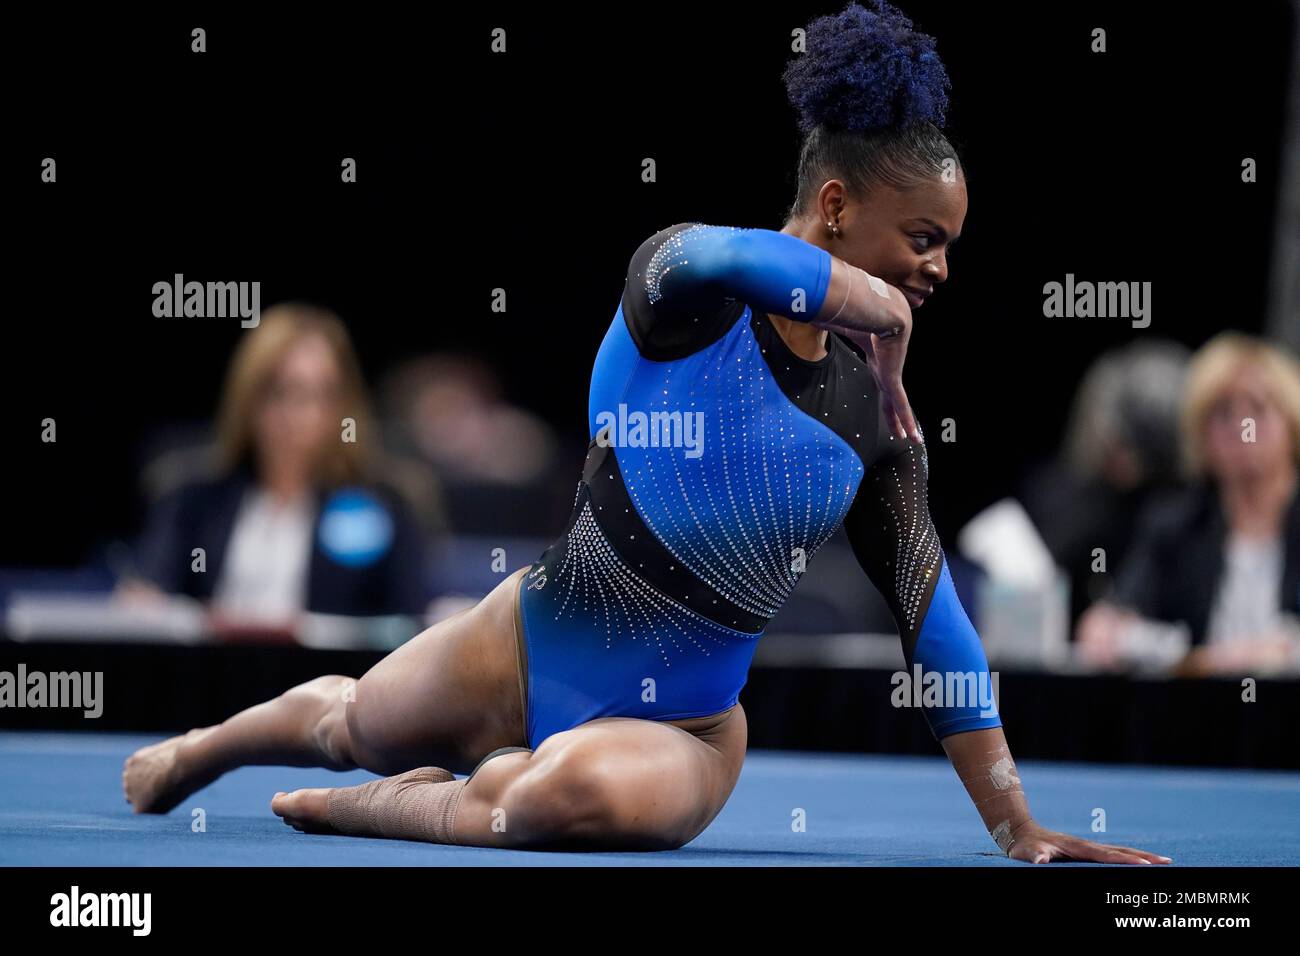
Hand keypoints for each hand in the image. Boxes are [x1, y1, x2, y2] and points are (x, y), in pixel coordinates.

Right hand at [824, 282, 918, 442]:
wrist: (879, 307)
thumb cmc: (859, 310)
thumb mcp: (838, 321)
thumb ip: (824, 321)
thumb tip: (803, 312)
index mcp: (876, 355)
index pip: (880, 376)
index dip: (882, 388)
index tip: (886, 397)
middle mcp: (885, 366)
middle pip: (889, 396)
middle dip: (893, 412)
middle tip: (900, 428)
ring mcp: (891, 373)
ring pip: (897, 404)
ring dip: (903, 421)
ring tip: (913, 439)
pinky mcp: (892, 378)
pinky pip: (899, 405)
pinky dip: (905, 420)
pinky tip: (912, 436)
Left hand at [1003, 819, 1170, 863]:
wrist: (1022, 833)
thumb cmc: (1025, 847)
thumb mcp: (1027, 852)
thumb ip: (1035, 855)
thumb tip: (1041, 859)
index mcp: (1077, 847)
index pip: (1106, 855)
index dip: (1125, 860)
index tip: (1145, 865)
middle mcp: (1087, 846)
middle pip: (1120, 850)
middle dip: (1143, 856)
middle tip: (1167, 861)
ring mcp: (1089, 848)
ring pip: (1120, 851)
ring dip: (1141, 856)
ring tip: (1163, 861)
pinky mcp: (1088, 852)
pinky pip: (1114, 855)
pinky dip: (1131, 857)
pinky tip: (1141, 862)